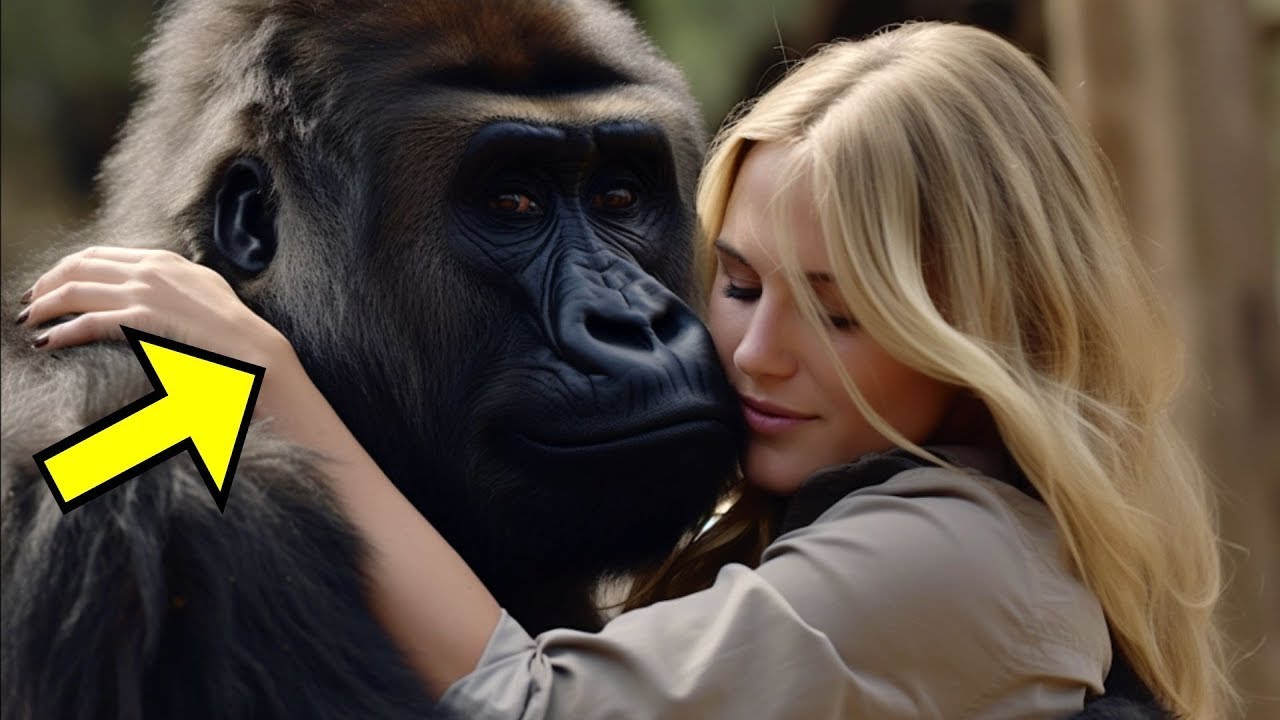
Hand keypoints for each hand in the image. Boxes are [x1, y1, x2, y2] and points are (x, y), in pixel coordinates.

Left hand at [17, 246, 288, 367]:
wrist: (253, 349)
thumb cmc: (233, 331)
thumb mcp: (204, 292)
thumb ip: (174, 284)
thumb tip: (149, 292)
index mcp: (164, 260)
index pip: (99, 255)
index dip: (65, 269)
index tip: (49, 286)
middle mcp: (150, 269)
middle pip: (79, 267)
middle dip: (46, 285)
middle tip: (30, 305)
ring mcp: (146, 292)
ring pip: (76, 290)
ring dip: (45, 306)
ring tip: (30, 323)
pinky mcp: (144, 319)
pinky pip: (88, 322)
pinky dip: (62, 331)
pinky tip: (47, 343)